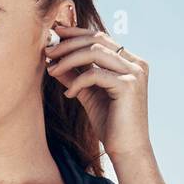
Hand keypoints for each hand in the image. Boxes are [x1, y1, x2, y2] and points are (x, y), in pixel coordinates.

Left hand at [44, 23, 151, 162]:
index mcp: (129, 61)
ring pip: (94, 52)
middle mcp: (136, 63)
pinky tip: (69, 94)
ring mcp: (134, 72)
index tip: (55, 32)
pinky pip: (94, 74)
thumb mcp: (88, 95)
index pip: (100, 38)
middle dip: (68, 44)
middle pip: (97, 40)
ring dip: (68, 59)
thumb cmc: (110, 125)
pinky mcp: (128, 85)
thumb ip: (74, 76)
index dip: (76, 33)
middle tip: (48, 51)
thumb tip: (52, 61)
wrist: (127, 150)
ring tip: (51, 70)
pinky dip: (77, 81)